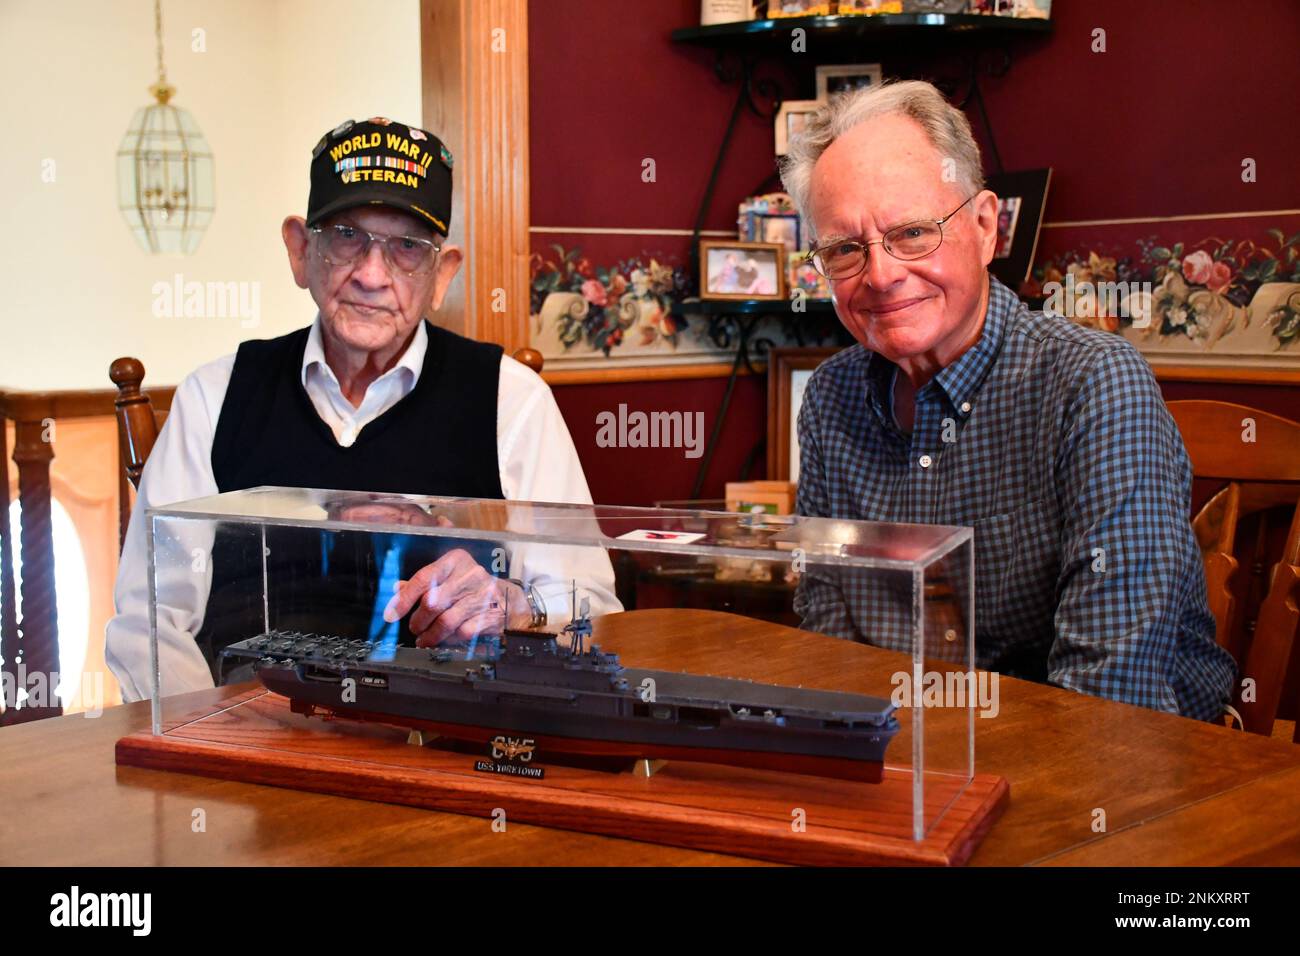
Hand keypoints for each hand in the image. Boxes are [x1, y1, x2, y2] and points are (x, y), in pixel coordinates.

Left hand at [382, 548, 530, 646]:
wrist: (509, 600)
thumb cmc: (473, 588)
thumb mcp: (450, 576)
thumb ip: (425, 582)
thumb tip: (398, 588)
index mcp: (456, 560)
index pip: (424, 578)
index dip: (404, 598)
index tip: (392, 613)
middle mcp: (471, 574)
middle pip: (432, 602)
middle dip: (418, 621)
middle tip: (415, 629)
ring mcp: (483, 595)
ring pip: (446, 621)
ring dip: (431, 635)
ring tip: (425, 639)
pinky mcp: (491, 615)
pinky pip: (462, 633)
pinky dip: (450, 640)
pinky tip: (447, 640)